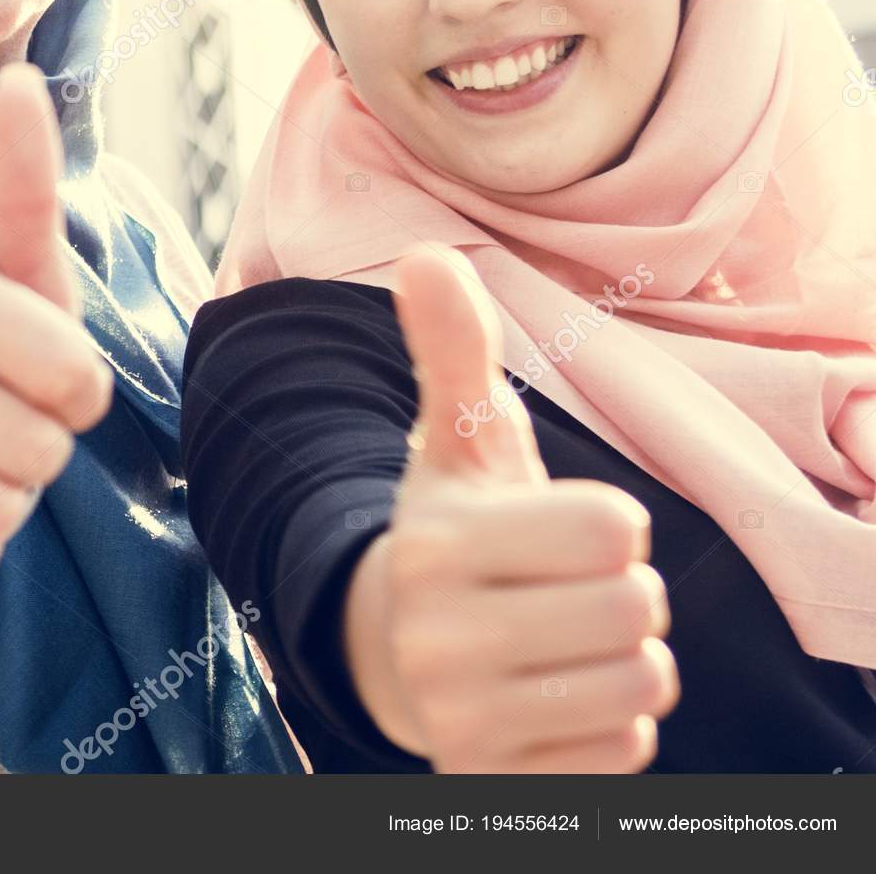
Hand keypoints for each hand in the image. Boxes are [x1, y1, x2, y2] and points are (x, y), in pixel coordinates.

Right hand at [343, 245, 677, 772]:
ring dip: (624, 660)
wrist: (393, 652)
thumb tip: (425, 253)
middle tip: (560, 588)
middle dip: (620, 593)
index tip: (556, 527)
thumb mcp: (455, 443)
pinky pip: (625, 754)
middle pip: (636, 608)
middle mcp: (438, 639)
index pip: (615, 530)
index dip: (606, 521)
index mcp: (436, 544)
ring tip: (562, 642)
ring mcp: (462, 721)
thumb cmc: (452, 532)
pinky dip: (610, 726)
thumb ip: (452, 351)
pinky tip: (553, 698)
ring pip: (641, 685)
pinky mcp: (491, 781)